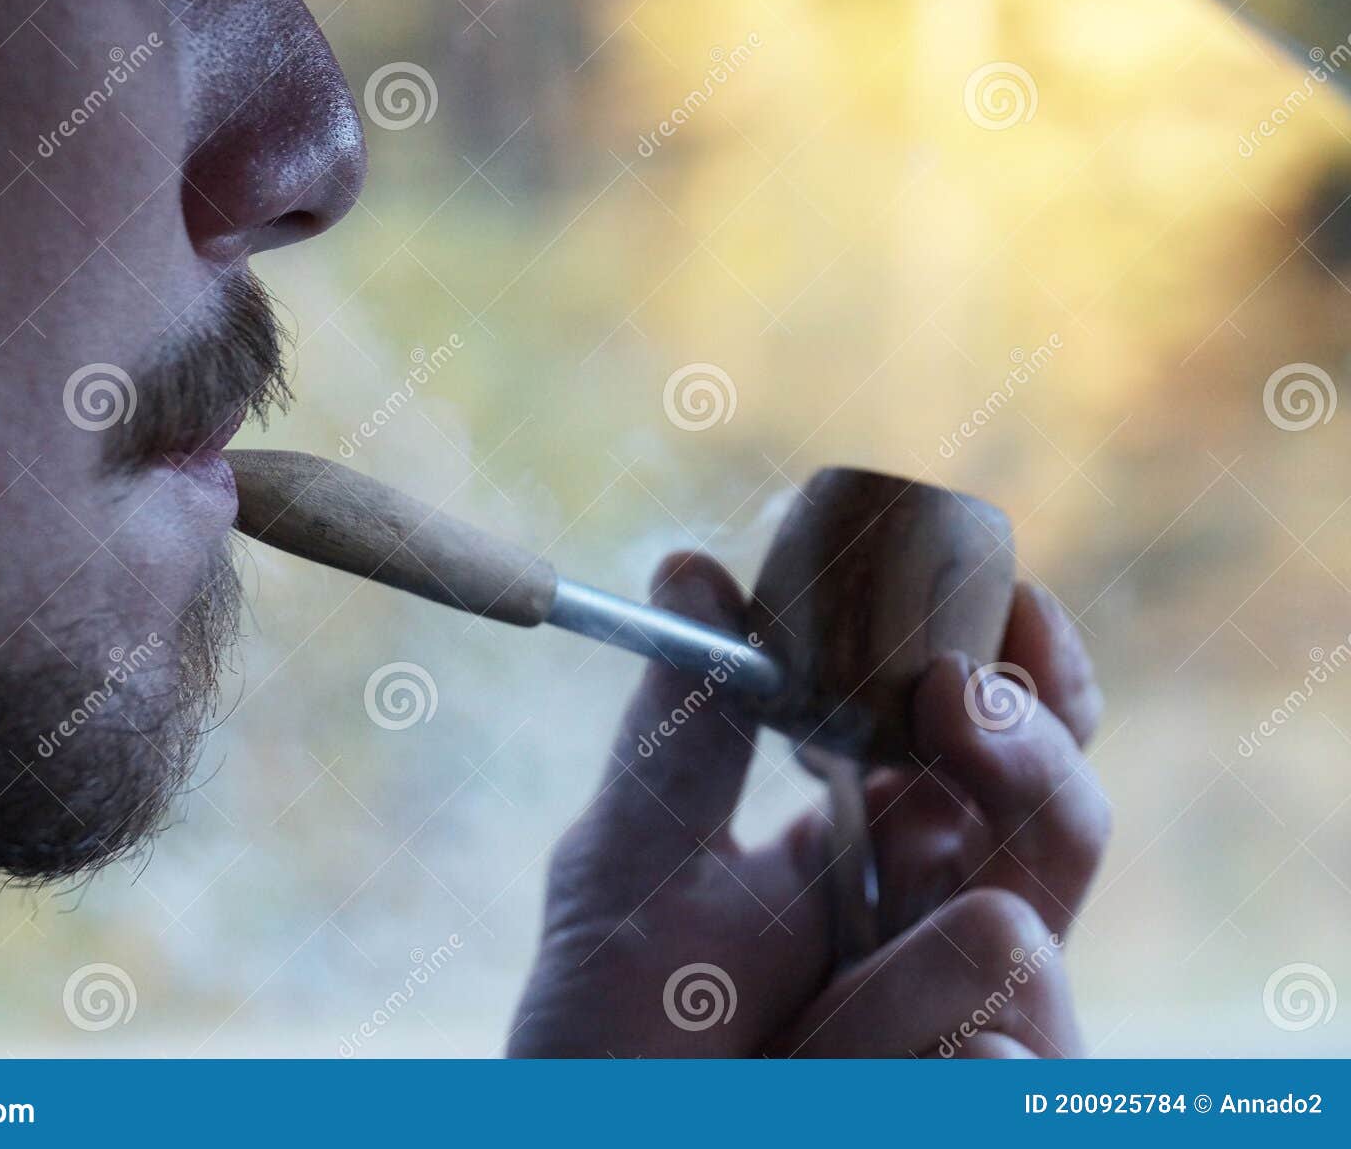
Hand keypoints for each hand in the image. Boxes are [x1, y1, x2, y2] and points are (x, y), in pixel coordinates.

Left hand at [507, 555, 1098, 1056]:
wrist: (599, 1148)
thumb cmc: (609, 1035)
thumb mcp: (631, 864)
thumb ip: (681, 727)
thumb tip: (691, 570)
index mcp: (876, 846)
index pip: (998, 744)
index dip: (1032, 674)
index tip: (1016, 600)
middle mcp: (942, 924)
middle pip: (1061, 821)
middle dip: (1026, 754)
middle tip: (954, 694)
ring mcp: (974, 1028)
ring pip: (1025, 941)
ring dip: (897, 979)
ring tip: (800, 1041)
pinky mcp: (978, 1094)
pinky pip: (1001, 1070)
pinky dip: (896, 1064)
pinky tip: (821, 1082)